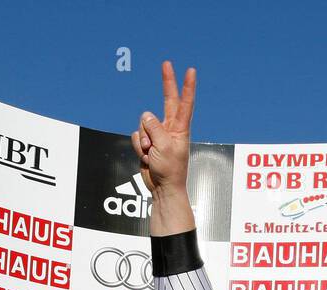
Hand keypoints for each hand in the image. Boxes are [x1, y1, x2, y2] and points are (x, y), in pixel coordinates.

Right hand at [133, 62, 196, 236]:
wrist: (162, 189)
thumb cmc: (169, 170)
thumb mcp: (164, 146)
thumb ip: (154, 127)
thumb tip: (146, 116)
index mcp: (180, 129)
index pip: (184, 103)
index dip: (186, 87)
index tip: (190, 71)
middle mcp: (170, 128)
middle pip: (167, 100)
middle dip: (167, 82)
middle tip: (166, 63)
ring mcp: (158, 135)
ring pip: (143, 123)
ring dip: (143, 139)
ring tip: (151, 154)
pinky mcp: (147, 143)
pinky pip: (136, 136)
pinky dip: (138, 147)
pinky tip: (146, 157)